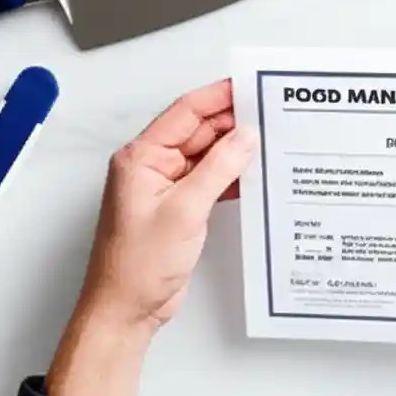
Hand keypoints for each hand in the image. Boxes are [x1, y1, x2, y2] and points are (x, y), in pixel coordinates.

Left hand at [77, 79, 255, 329]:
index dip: (218, 96)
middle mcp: (151, 167)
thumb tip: (244, 137)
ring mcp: (166, 187)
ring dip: (235, 149)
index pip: (185, 112)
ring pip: (207, 155)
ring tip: (268, 141)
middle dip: (233, 122)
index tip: (248, 86)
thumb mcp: (185, 210)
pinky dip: (231, 175)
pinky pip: (209, 179)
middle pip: (198, 131)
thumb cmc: (136, 266)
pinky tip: (254, 174)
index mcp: (141, 157)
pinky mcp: (179, 207)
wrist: (126, 308)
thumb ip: (218, 169)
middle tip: (269, 114)